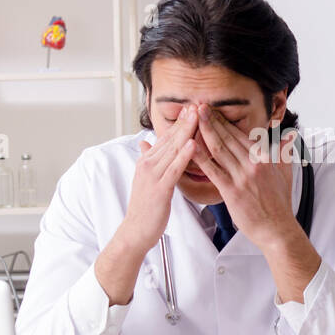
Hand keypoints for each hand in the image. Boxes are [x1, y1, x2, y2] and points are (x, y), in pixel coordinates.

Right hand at [119, 103, 198, 250]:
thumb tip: (145, 143)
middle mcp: (148, 164)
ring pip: (172, 149)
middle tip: (198, 104)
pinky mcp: (159, 188)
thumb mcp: (146, 179)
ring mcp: (153, 175)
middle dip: (185, 121)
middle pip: (170, 138)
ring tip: (198, 116)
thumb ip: (149, 160)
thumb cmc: (145, 207)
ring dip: (186, 131)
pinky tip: (192, 144)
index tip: (192, 107)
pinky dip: (183, 155)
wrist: (136, 230)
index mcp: (147, 161)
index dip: (180, 122)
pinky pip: (174, 169)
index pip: (166, 137)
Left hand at [191, 103, 298, 249]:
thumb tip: (288, 136)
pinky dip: (201, 157)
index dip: (225, 122)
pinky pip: (213, 170)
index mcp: (264, 158)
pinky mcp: (232, 191)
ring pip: (219, 149)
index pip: (240, 135)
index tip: (214, 111)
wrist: (278, 229)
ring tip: (194, 117)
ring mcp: (242, 177)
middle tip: (198, 106)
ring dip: (205, 131)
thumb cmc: (280, 204)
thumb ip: (283, 152)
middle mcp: (253, 164)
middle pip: (228, 137)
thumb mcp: (285, 172)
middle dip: (212, 120)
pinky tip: (189, 147)